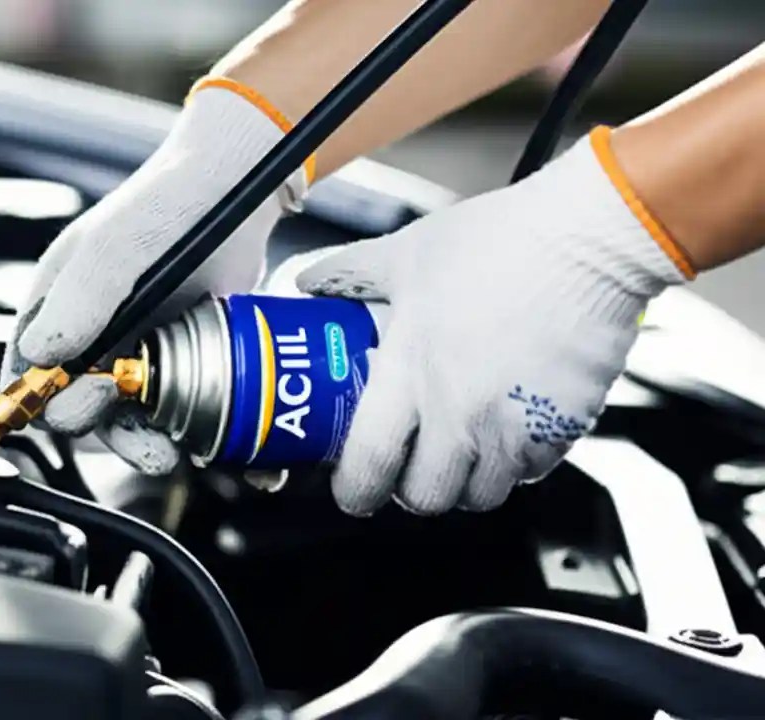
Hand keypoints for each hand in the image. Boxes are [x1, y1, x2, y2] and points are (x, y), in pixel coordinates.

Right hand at [2, 80, 308, 474]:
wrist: (238, 189)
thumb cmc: (166, 203)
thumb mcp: (116, 246)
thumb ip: (81, 296)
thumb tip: (40, 354)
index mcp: (59, 307)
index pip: (25, 372)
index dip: (36, 400)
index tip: (68, 407)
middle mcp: (95, 336)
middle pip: (78, 408)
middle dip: (102, 428)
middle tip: (134, 426)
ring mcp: (140, 352)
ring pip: (131, 420)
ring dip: (147, 444)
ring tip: (172, 450)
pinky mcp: (186, 363)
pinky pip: (181, 411)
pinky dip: (197, 435)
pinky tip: (211, 445)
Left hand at [285, 129, 690, 514]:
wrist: (590, 239)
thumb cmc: (501, 242)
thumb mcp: (408, 252)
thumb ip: (352, 274)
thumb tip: (311, 283)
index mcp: (410, 371)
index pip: (369, 462)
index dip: (354, 489)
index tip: (353, 487)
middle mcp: (458, 409)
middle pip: (425, 497)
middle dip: (412, 491)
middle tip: (412, 467)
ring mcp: (513, 424)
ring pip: (481, 496)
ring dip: (465, 482)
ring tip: (460, 450)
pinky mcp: (563, 427)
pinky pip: (531, 473)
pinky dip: (515, 464)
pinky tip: (508, 428)